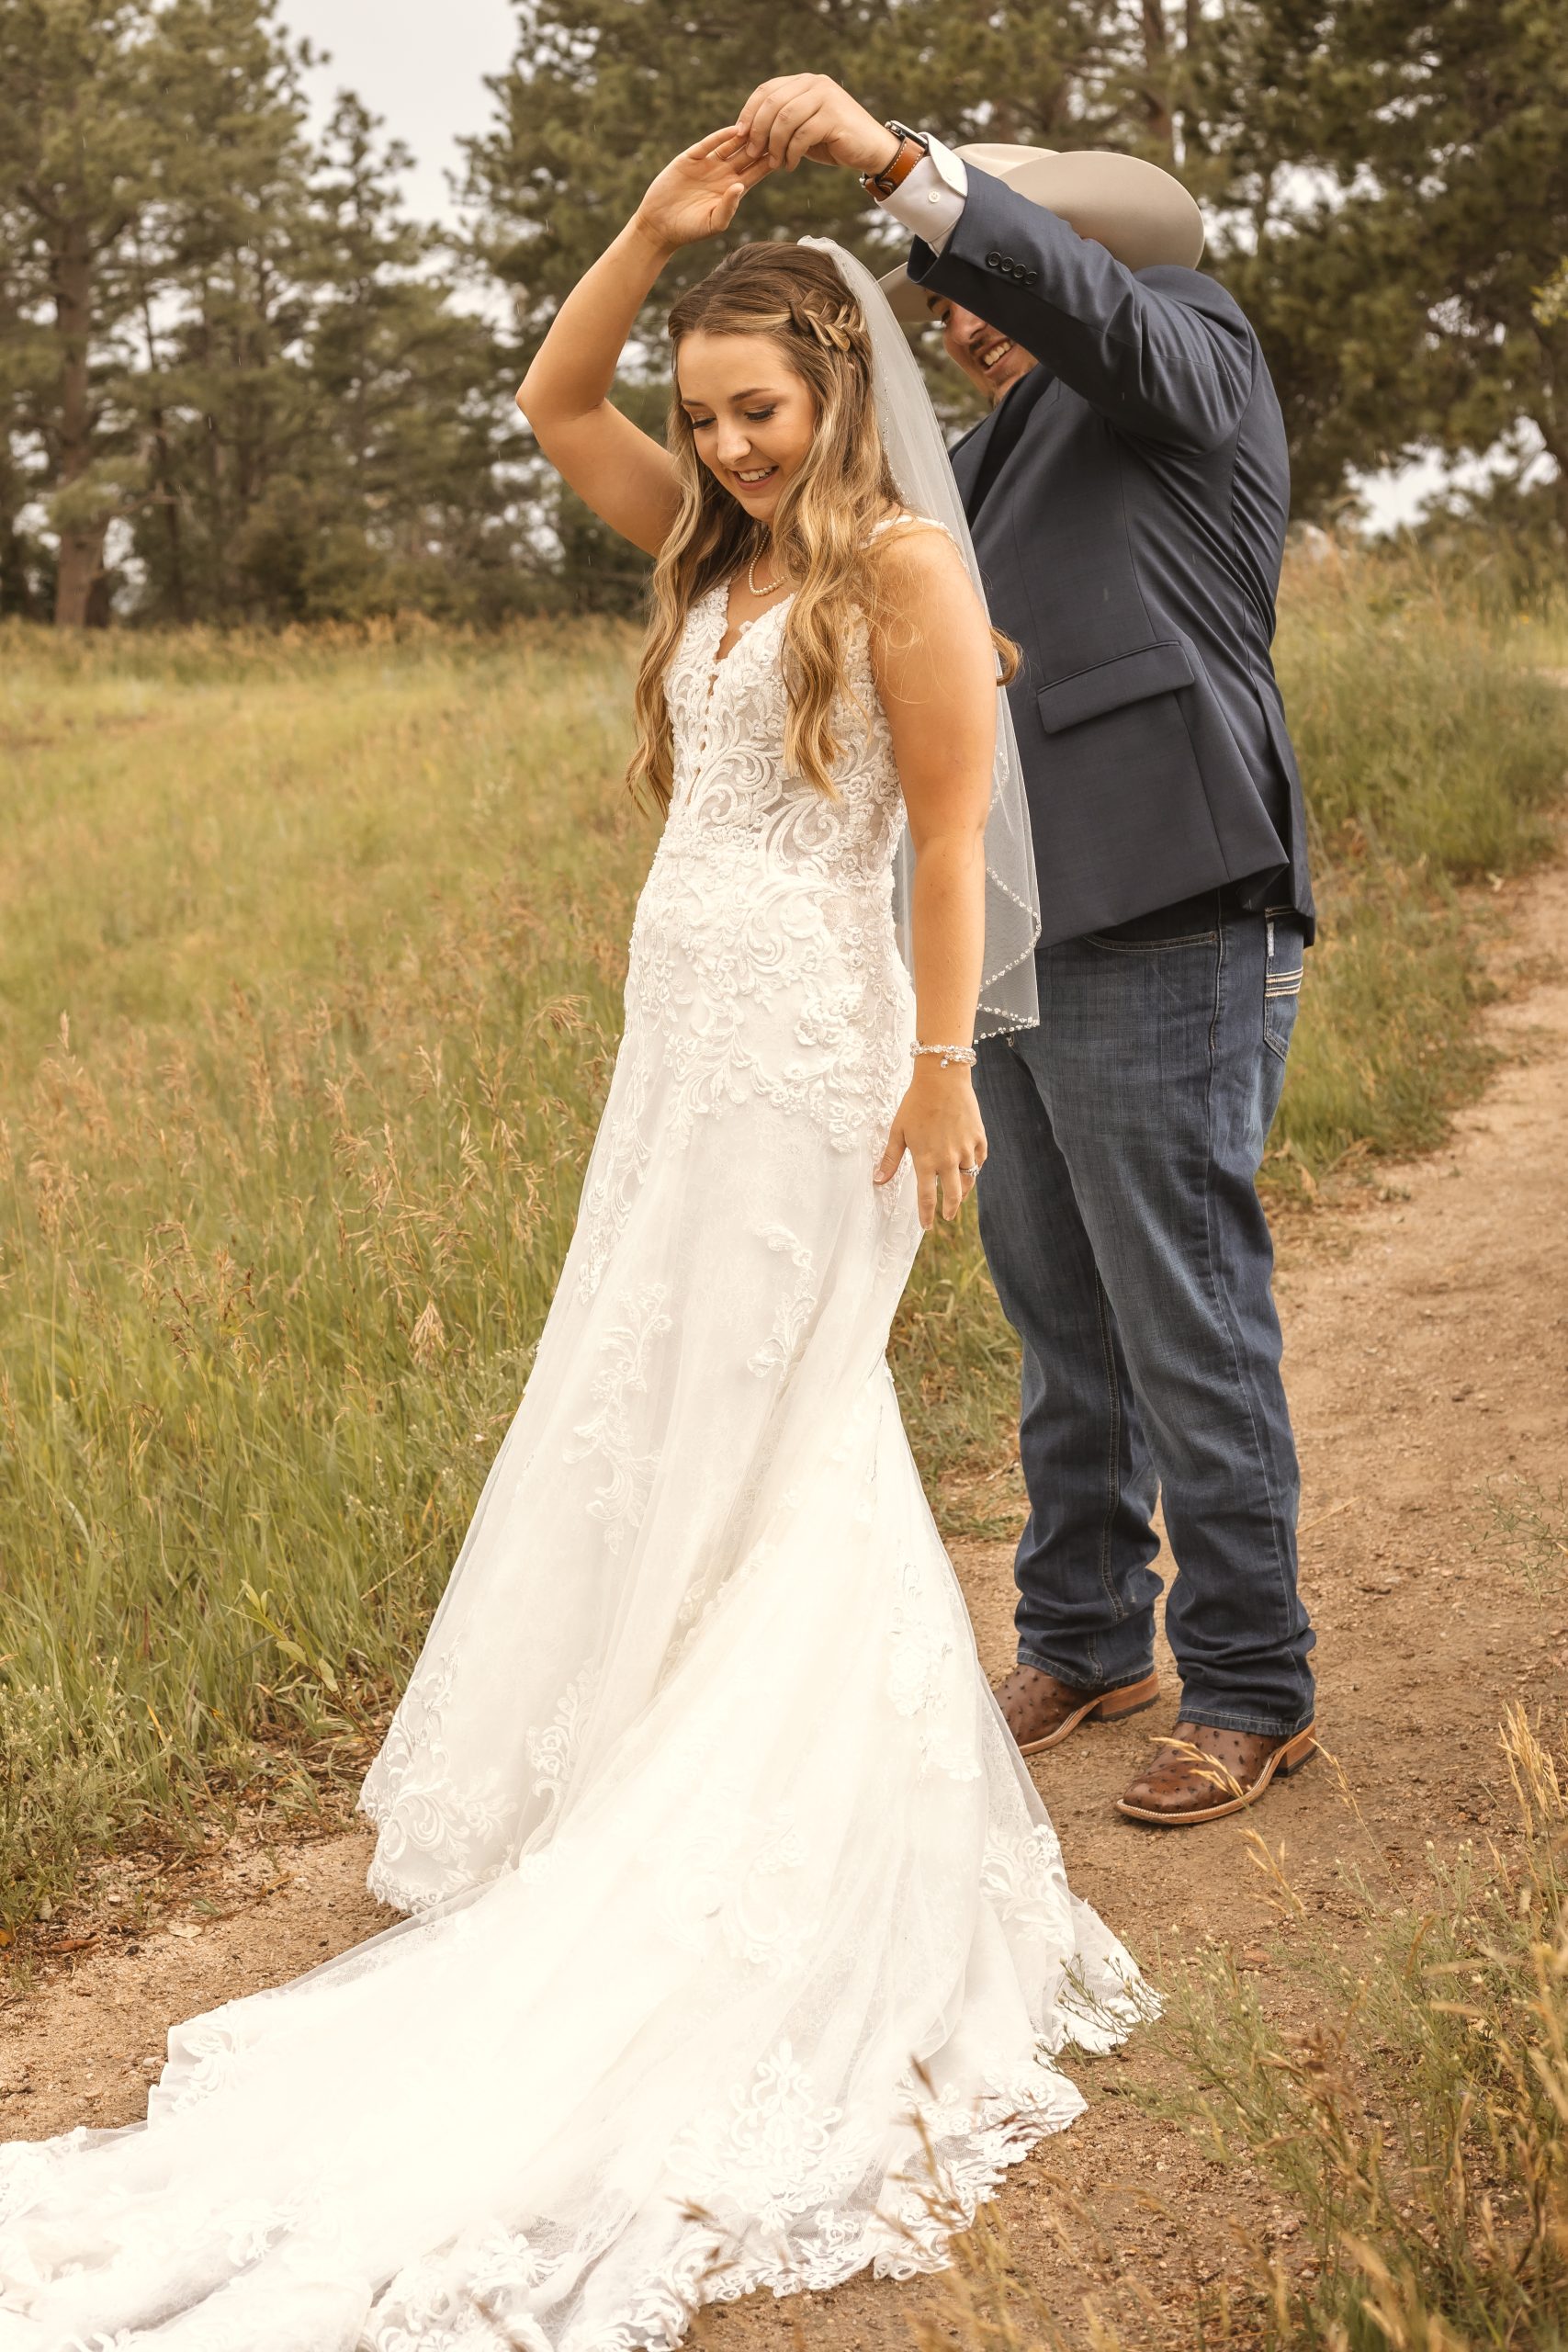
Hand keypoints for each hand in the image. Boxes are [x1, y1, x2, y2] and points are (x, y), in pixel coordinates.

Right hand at [633, 128, 774, 251]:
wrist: (659, 225)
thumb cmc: (689, 230)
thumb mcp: (713, 223)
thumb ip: (729, 207)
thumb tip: (740, 186)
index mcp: (733, 190)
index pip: (756, 172)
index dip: (769, 162)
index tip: (786, 151)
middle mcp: (723, 174)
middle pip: (747, 154)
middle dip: (761, 144)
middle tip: (779, 131)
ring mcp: (707, 164)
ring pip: (730, 145)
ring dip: (745, 136)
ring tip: (760, 124)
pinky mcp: (690, 158)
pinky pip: (708, 144)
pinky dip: (720, 137)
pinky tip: (734, 130)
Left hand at [736, 74, 899, 175]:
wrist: (870, 150)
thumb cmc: (833, 141)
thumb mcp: (802, 128)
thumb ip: (781, 123)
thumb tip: (746, 132)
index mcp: (803, 82)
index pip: (766, 90)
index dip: (749, 112)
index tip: (738, 135)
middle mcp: (814, 84)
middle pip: (772, 103)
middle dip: (758, 131)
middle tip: (752, 153)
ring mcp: (825, 97)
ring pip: (785, 120)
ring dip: (774, 145)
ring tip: (773, 164)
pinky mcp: (833, 116)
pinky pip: (801, 135)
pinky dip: (791, 154)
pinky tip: (790, 166)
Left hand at [873, 1066, 986, 1230]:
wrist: (943, 1079)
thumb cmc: (916, 1104)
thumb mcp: (898, 1132)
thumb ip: (890, 1159)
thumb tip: (878, 1181)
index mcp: (926, 1160)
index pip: (927, 1198)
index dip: (927, 1215)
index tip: (927, 1225)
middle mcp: (948, 1160)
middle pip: (953, 1196)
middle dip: (951, 1210)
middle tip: (948, 1216)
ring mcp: (966, 1149)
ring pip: (969, 1179)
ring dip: (963, 1190)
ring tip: (959, 1195)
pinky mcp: (979, 1138)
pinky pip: (979, 1160)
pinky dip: (975, 1167)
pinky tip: (970, 1168)